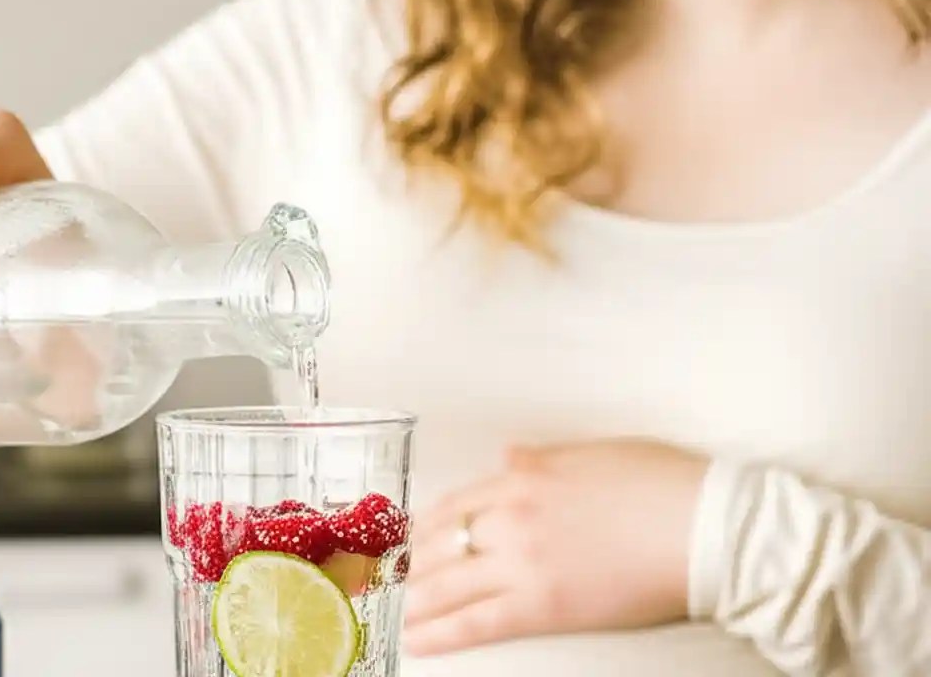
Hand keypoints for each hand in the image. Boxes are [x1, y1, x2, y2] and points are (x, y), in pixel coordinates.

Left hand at [403, 439, 708, 655]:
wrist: (706, 526)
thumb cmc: (663, 485)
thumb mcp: (595, 453)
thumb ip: (543, 457)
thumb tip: (510, 454)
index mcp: (523, 476)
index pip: (455, 503)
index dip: (425, 526)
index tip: (408, 540)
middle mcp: (511, 516)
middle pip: (442, 544)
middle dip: (410, 565)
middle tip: (387, 581)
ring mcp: (523, 561)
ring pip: (448, 585)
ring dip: (414, 601)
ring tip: (392, 614)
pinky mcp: (543, 605)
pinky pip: (478, 622)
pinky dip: (442, 634)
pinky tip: (419, 640)